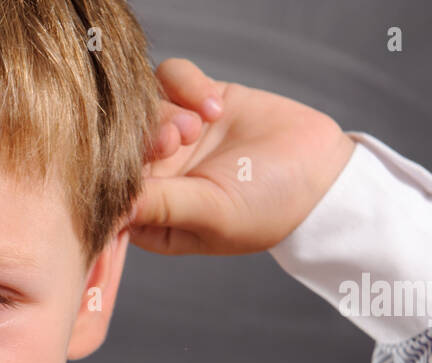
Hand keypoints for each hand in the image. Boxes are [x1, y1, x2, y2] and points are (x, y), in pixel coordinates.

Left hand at [128, 59, 355, 255]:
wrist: (322, 172)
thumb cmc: (269, 208)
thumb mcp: (213, 214)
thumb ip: (162, 205)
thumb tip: (111, 208)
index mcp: (151, 217)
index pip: (109, 193)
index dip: (112, 175)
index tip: (138, 168)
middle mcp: (156, 176)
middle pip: (118, 144)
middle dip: (142, 138)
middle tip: (175, 141)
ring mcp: (173, 135)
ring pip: (140, 107)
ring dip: (163, 110)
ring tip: (198, 126)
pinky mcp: (195, 99)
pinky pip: (169, 77)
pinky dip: (187, 85)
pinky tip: (216, 106)